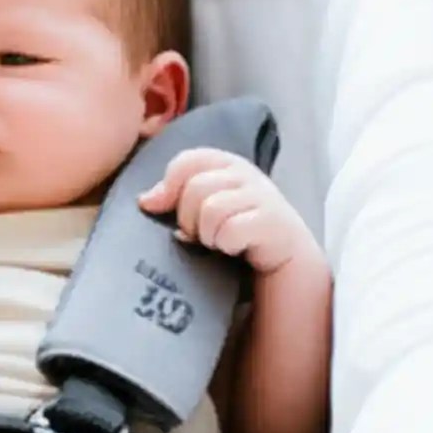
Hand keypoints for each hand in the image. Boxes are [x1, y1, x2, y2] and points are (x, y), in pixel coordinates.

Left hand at [138, 148, 318, 273]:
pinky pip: (232, 230)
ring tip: (220, 244)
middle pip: (196, 187)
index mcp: (227, 167)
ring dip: (209, 235)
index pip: (189, 160)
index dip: (169, 185)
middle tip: (202, 237)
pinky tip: (237, 250)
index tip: (159, 208)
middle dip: (188, 219)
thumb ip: (175, 200)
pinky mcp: (276, 223)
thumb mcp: (201, 216)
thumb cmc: (236, 241)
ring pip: (211, 208)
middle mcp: (248, 175)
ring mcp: (265, 197)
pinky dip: (227, 245)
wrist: (287, 272)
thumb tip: (146, 200)